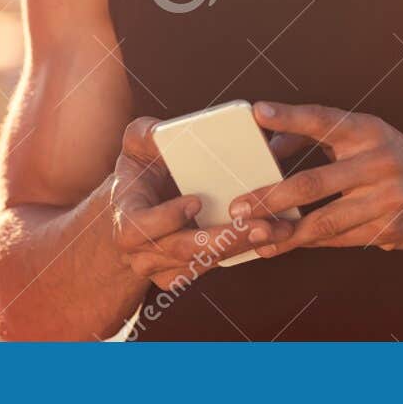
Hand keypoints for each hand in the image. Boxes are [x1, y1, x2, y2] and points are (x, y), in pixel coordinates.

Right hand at [110, 117, 294, 289]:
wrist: (134, 211)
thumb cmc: (139, 174)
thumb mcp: (136, 149)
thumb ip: (143, 135)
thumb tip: (161, 130)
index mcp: (125, 219)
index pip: (139, 228)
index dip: (167, 219)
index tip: (196, 201)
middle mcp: (140, 250)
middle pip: (181, 251)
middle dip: (223, 239)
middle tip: (259, 225)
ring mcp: (159, 267)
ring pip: (202, 263)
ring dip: (241, 247)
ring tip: (276, 229)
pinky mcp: (181, 274)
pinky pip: (211, 268)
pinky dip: (240, 253)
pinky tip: (268, 238)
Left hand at [227, 102, 402, 255]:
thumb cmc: (394, 158)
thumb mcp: (366, 136)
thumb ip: (319, 137)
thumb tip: (271, 145)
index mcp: (369, 131)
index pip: (324, 120)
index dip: (290, 116)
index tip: (259, 112)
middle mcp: (379, 162)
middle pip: (315, 182)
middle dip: (272, 196)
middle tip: (240, 206)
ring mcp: (387, 199)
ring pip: (324, 220)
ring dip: (285, 231)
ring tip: (255, 236)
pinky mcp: (389, 230)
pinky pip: (339, 239)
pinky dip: (309, 242)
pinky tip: (282, 244)